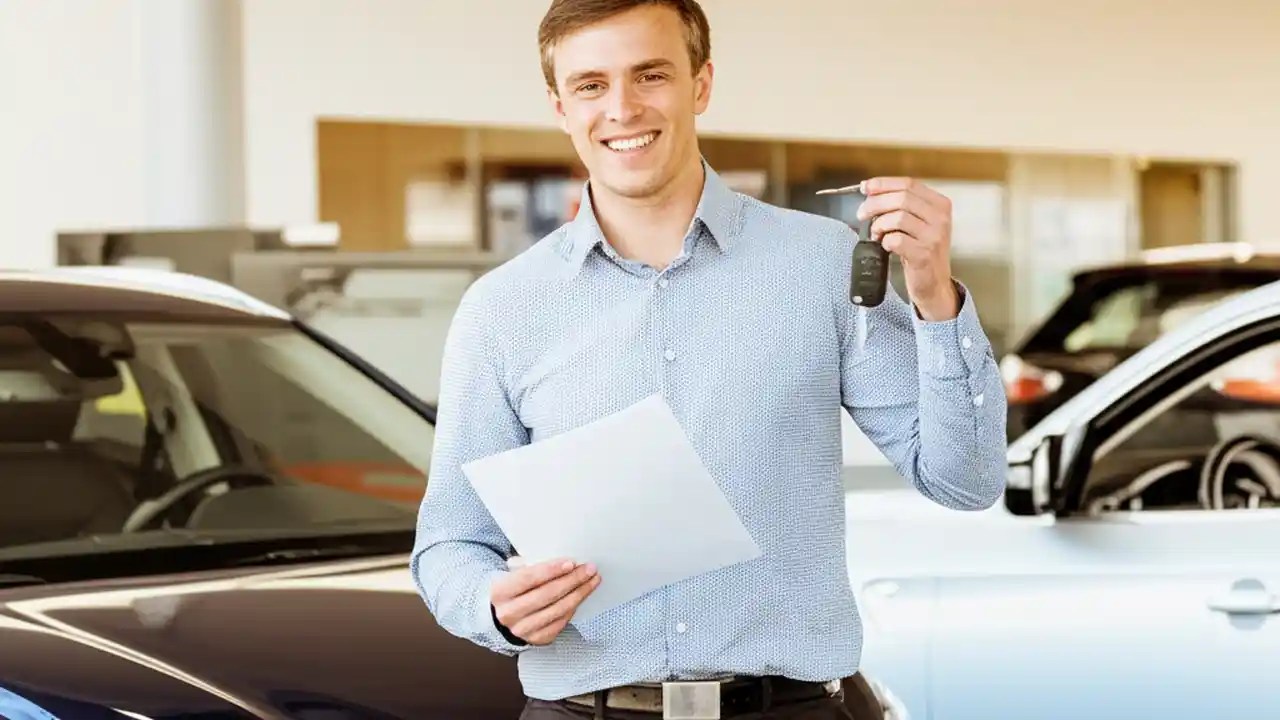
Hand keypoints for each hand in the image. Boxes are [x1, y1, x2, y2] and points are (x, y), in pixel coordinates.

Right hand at [490, 557, 600, 644]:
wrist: (502, 615)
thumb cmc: (514, 588)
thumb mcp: (513, 573)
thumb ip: (531, 565)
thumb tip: (563, 561)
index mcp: (500, 592)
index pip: (528, 578)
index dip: (551, 570)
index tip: (571, 563)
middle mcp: (509, 613)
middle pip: (547, 595)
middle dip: (572, 580)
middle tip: (589, 569)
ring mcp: (522, 629)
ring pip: (557, 610)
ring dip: (578, 594)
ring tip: (592, 580)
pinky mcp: (536, 639)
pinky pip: (560, 623)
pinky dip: (573, 608)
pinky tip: (581, 596)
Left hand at [856, 177, 958, 320]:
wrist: (934, 284)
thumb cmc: (921, 251)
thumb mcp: (919, 223)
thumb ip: (901, 206)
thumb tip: (870, 190)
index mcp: (940, 204)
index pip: (908, 184)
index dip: (883, 184)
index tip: (865, 187)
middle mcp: (940, 218)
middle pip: (901, 198)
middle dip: (875, 204)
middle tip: (862, 213)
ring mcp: (934, 236)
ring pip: (898, 217)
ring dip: (879, 224)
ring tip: (876, 233)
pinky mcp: (924, 254)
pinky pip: (896, 239)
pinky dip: (885, 241)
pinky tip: (886, 246)